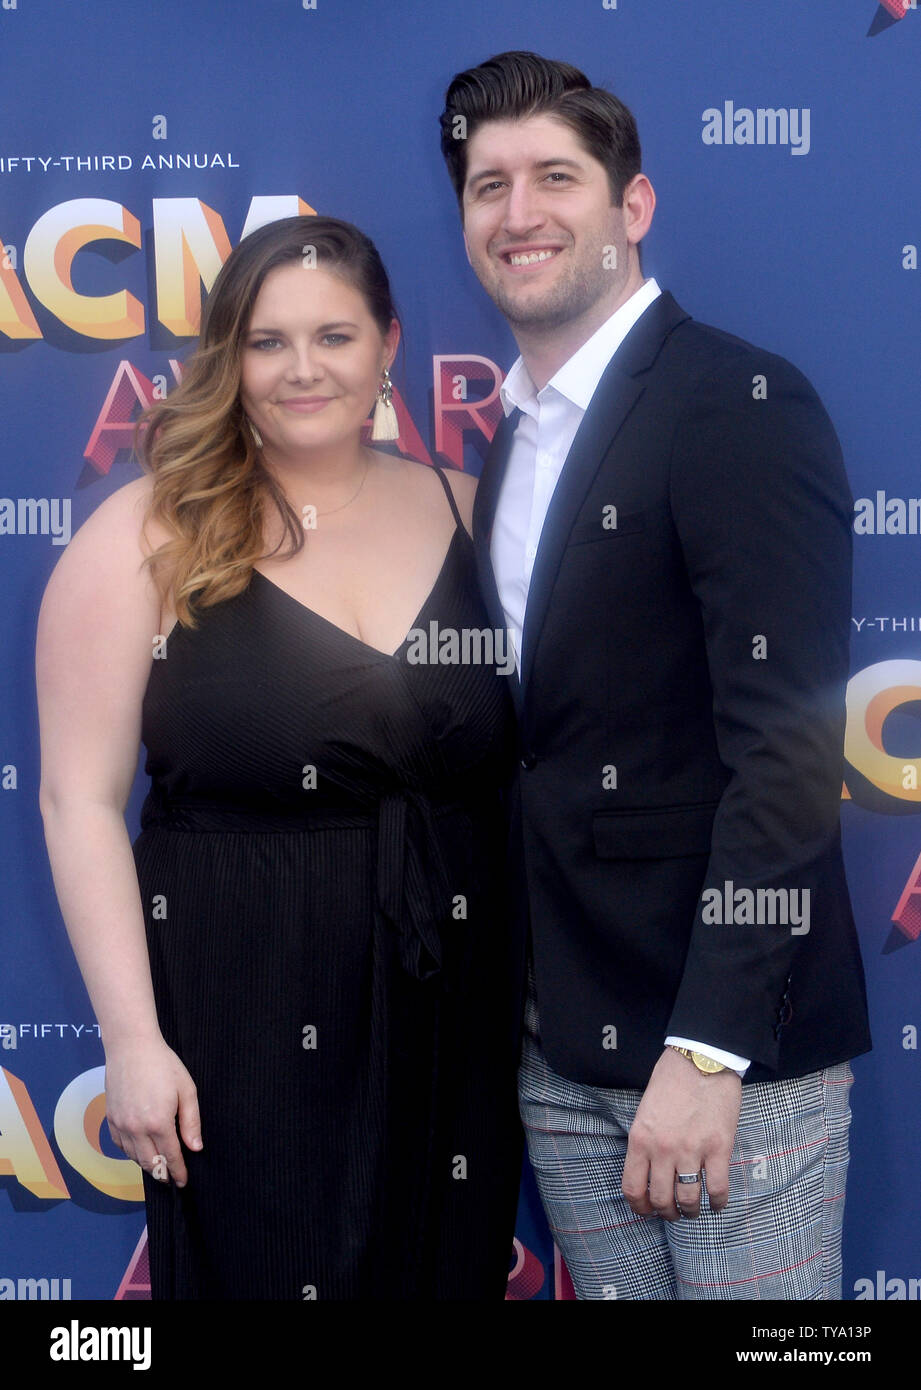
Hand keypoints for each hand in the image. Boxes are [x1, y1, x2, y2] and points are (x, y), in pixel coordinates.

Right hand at [104, 1036, 201, 1186]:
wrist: (131, 1047)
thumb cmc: (163, 1064)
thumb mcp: (186, 1090)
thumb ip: (191, 1122)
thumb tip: (195, 1148)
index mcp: (158, 1123)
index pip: (171, 1157)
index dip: (178, 1172)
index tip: (183, 1182)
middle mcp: (137, 1129)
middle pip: (150, 1163)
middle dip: (163, 1173)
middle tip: (172, 1177)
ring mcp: (121, 1124)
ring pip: (134, 1157)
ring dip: (147, 1164)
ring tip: (159, 1164)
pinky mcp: (110, 1118)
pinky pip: (120, 1145)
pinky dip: (131, 1152)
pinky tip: (140, 1149)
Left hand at [622, 1047, 740, 1220]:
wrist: (701, 1058)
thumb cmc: (671, 1080)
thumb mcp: (645, 1110)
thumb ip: (645, 1141)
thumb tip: (649, 1171)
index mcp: (640, 1139)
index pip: (633, 1188)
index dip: (640, 1208)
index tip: (647, 1211)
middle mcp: (662, 1150)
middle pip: (661, 1200)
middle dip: (667, 1213)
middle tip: (673, 1212)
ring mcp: (691, 1150)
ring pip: (688, 1199)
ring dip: (691, 1211)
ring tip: (694, 1209)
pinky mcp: (718, 1148)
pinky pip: (717, 1189)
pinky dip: (717, 1202)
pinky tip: (716, 1202)